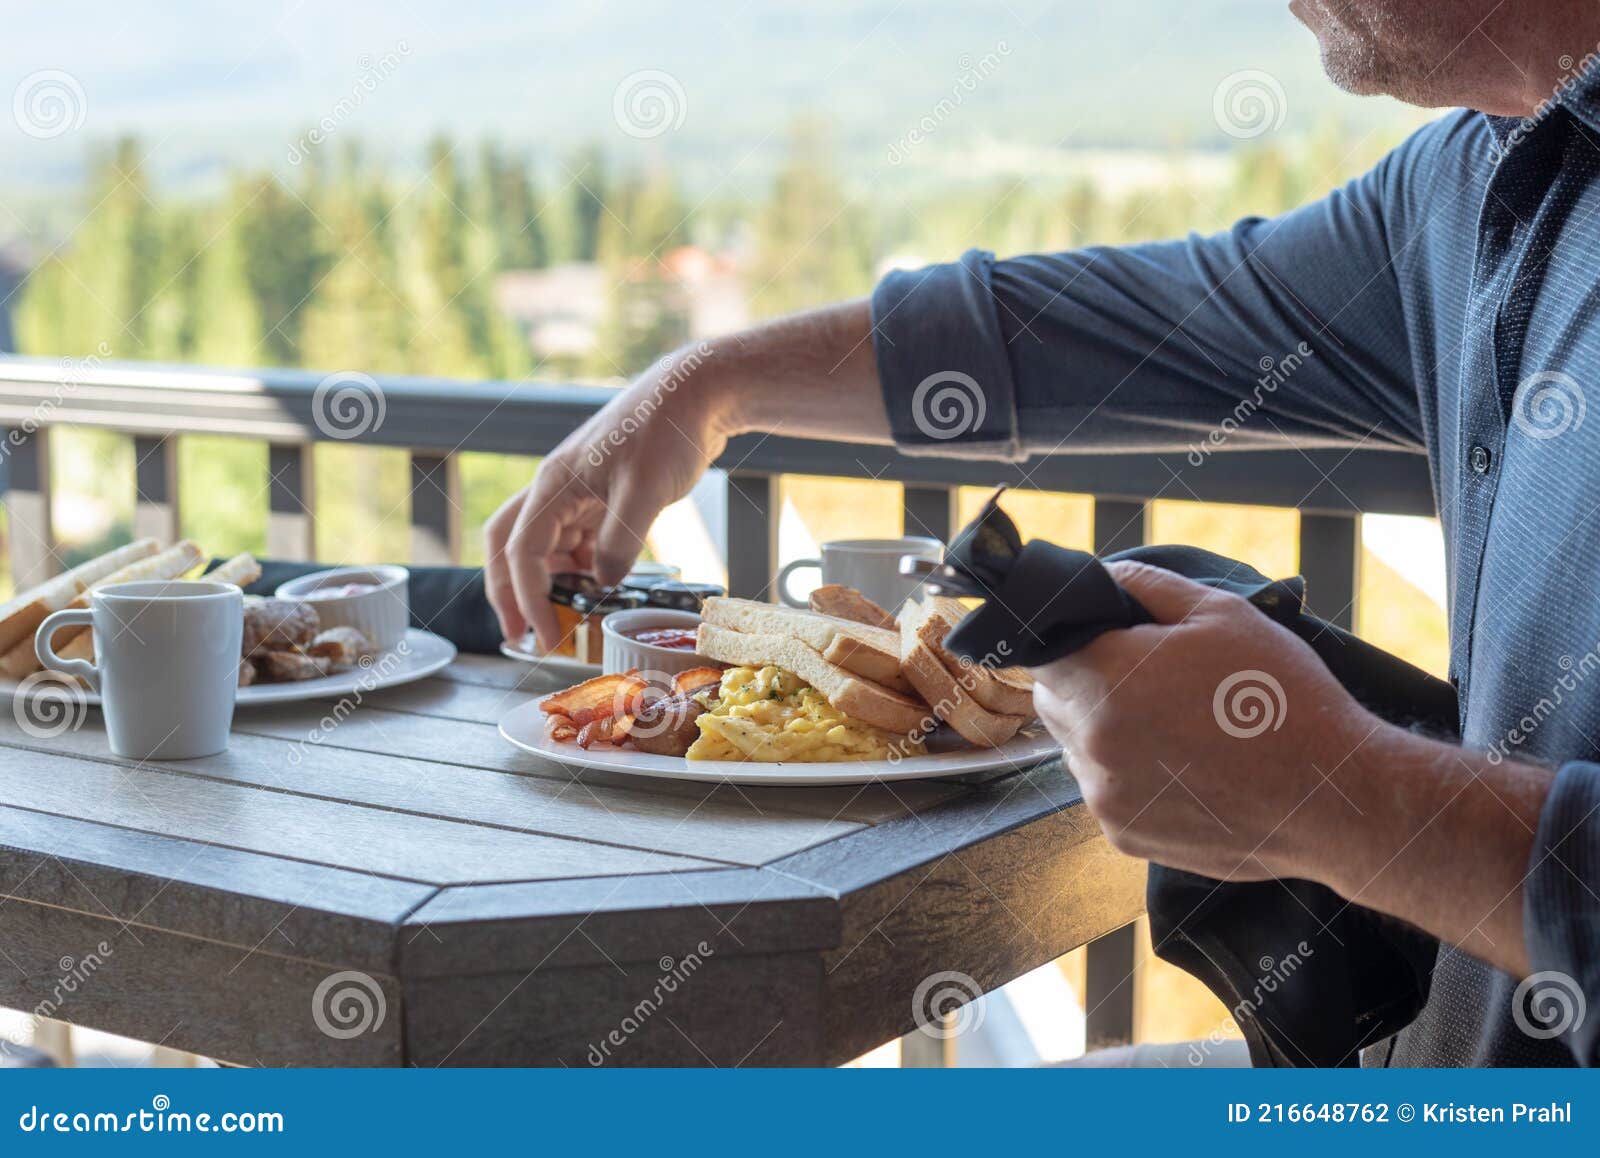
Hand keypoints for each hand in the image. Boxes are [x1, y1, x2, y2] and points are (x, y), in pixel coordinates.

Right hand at [485, 345, 732, 648]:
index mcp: (554, 483)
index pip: (522, 551)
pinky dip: (582, 568)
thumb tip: (602, 584)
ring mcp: (579, 492)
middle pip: (511, 546)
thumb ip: (620, 542)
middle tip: (521, 635)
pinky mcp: (603, 497)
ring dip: (550, 583)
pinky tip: (599, 589)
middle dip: (510, 593)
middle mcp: (557, 488)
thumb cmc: (668, 429)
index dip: (528, 598)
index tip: (545, 635)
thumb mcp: (645, 490)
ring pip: (546, 546)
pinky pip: (579, 540)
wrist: (697, 394)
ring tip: (565, 619)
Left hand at [1030, 560, 1382, 881]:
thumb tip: (1104, 576)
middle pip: (1053, 700)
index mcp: (1106, 680)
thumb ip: (1146, 586)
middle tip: (1146, 679)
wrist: (1331, 798)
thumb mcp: (1221, 614)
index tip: (1106, 641)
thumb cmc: (1281, 699)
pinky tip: (1184, 767)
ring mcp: (1105, 795)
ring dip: (1105, 732)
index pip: (1045, 650)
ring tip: (1175, 727)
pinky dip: (1129, 777)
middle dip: (1085, 683)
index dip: (1072, 640)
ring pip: (1076, 749)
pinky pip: (1105, 792)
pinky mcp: (1125, 834)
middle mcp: (1091, 742)